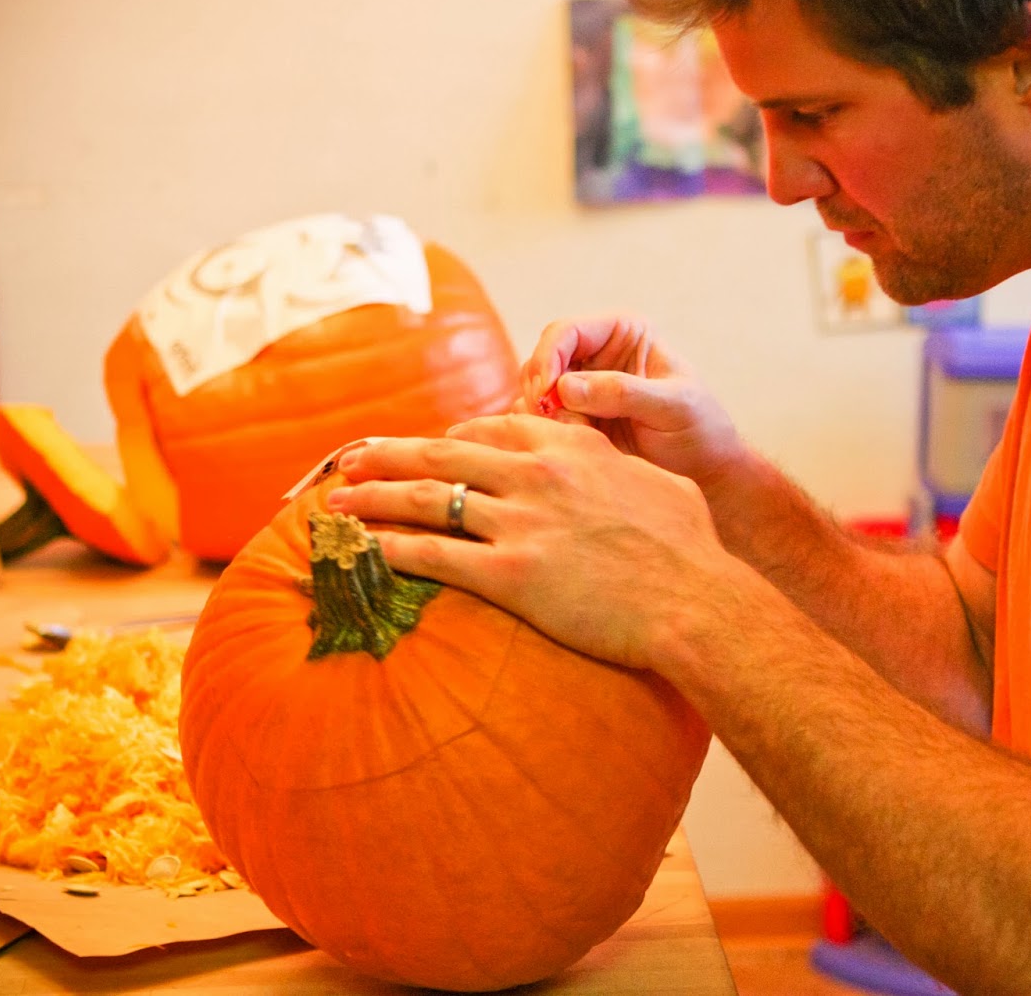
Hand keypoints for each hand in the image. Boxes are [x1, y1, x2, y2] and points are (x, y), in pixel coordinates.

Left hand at [324, 414, 749, 669]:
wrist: (696, 600)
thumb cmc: (690, 549)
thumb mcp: (657, 482)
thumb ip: (619, 467)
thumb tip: (610, 465)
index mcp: (571, 448)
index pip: (492, 429)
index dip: (449, 437)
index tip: (426, 447)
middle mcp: (537, 475)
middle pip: (442, 456)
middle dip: (387, 455)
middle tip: (349, 459)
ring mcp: (521, 523)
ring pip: (427, 499)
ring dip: (374, 497)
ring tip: (335, 501)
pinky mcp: (510, 575)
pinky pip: (436, 555)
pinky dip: (392, 548)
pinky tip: (364, 548)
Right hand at [516, 315, 745, 489]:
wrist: (703, 469)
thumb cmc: (699, 428)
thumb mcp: (672, 406)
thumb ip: (623, 392)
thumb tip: (566, 386)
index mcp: (623, 332)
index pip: (566, 331)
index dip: (548, 356)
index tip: (548, 392)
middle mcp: (597, 355)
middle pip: (543, 359)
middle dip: (541, 390)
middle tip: (556, 421)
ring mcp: (583, 388)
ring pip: (536, 390)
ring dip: (544, 415)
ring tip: (576, 437)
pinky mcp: (575, 419)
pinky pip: (540, 419)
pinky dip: (544, 432)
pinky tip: (570, 447)